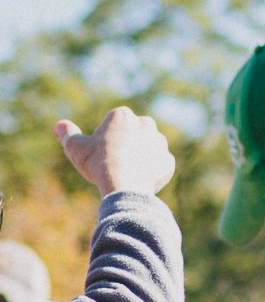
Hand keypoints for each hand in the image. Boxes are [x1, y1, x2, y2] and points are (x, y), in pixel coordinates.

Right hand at [56, 108, 174, 196]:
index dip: (107, 136)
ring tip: (127, 170)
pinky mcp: (168, 162)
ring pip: (149, 147)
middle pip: (135, 131)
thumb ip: (68, 134)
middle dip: (127, 142)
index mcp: (123, 116)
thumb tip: (60, 125)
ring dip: (141, 155)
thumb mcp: (76, 148)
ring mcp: (160, 143)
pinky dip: (151, 171)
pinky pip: (159, 164)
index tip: (101, 149)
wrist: (125, 185)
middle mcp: (146, 124)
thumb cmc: (98, 163)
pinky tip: (139, 179)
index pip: (115, 121)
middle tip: (115, 159)